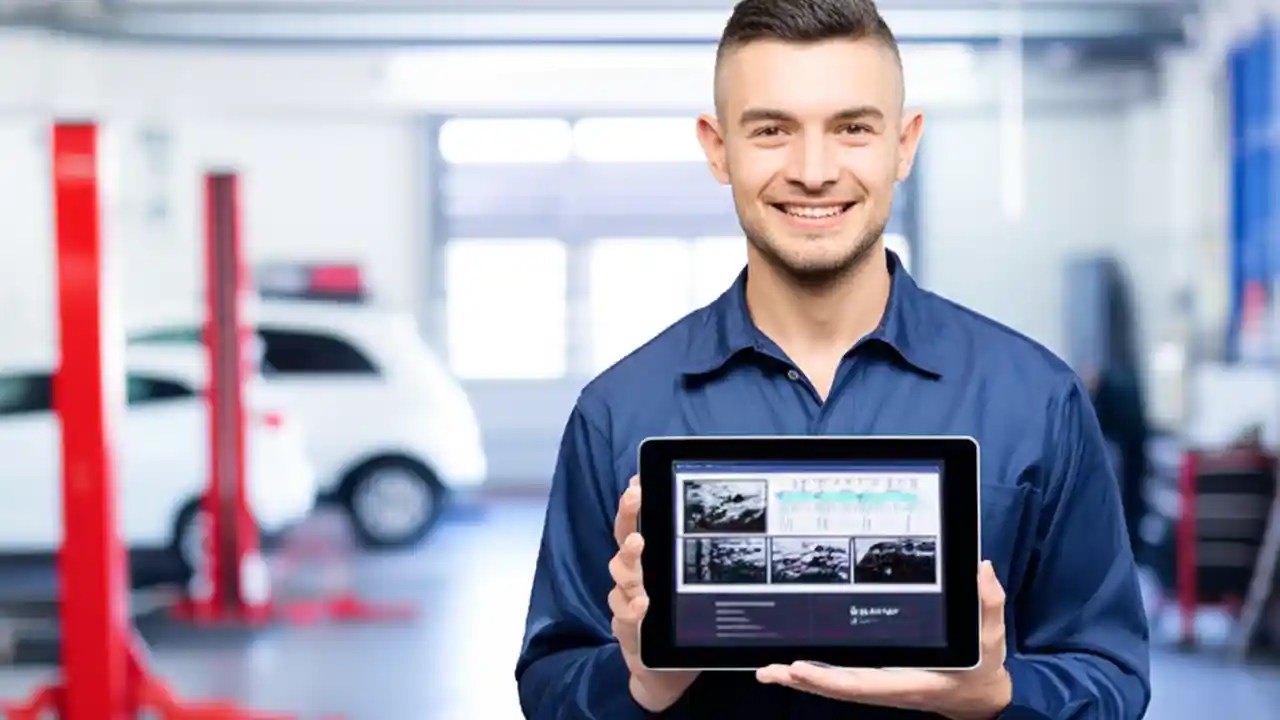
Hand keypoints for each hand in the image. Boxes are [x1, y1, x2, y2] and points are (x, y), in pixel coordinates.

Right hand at [609, 475, 699, 712]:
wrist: (663, 670)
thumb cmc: (676, 618)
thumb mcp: (685, 584)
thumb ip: (690, 555)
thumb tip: (718, 512)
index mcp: (644, 559)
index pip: (632, 524)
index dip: (631, 504)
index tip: (636, 484)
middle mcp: (631, 576)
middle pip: (623, 544)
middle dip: (629, 527)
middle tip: (638, 518)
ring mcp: (626, 602)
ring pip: (621, 579)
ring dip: (629, 566)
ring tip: (641, 558)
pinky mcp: (627, 631)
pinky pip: (625, 617)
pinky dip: (633, 611)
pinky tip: (644, 605)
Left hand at [757, 561, 1012, 719]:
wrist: (981, 700)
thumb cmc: (983, 670)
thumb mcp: (991, 638)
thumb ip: (988, 603)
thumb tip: (980, 567)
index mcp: (913, 681)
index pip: (863, 682)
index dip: (828, 678)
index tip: (799, 668)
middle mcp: (890, 688)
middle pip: (838, 688)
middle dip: (802, 680)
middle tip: (769, 669)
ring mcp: (880, 687)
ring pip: (834, 688)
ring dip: (801, 681)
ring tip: (769, 671)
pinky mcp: (876, 682)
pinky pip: (841, 682)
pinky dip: (814, 677)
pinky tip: (791, 669)